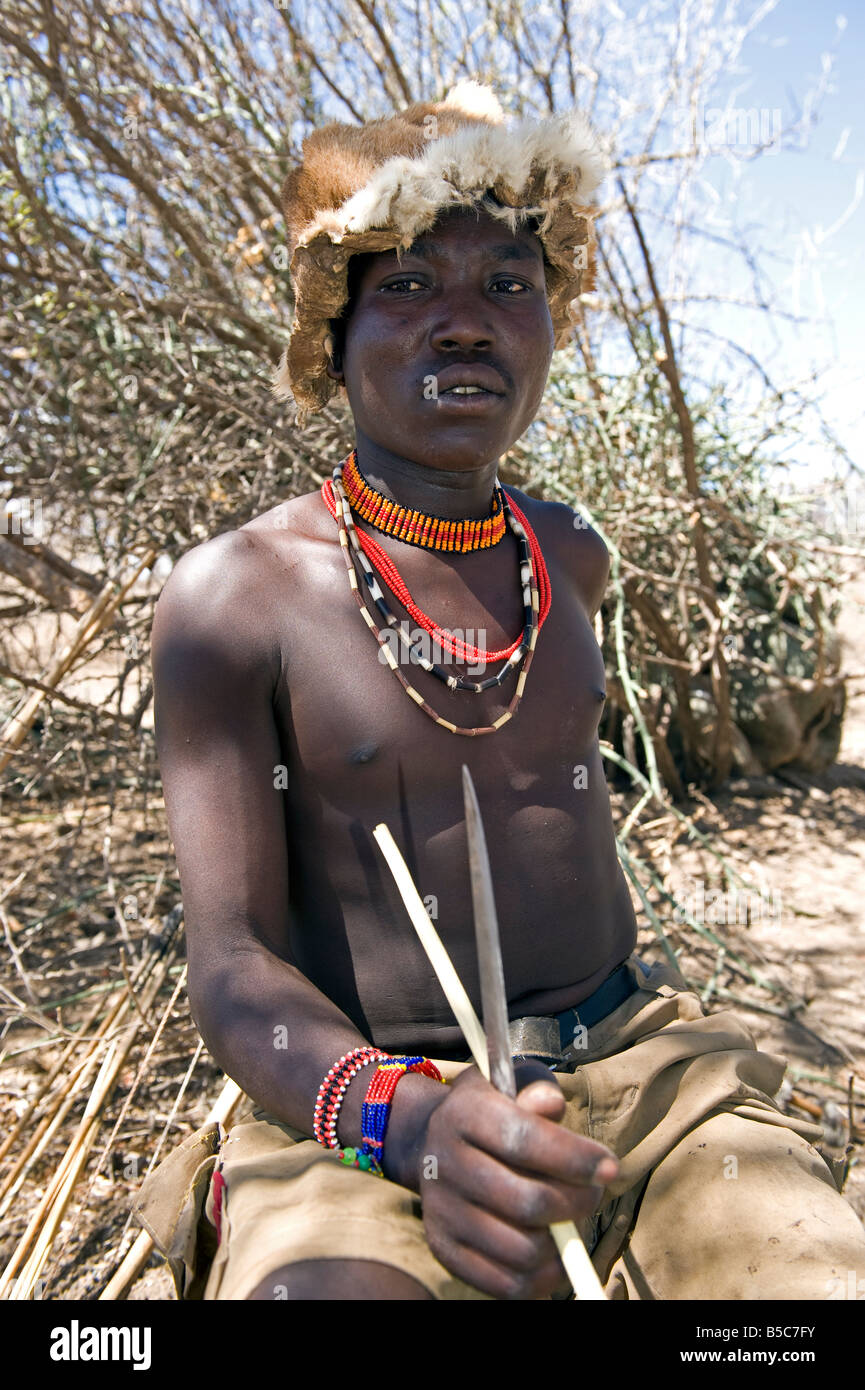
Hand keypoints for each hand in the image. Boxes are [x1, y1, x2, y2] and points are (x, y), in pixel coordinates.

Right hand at [416, 1064, 617, 1298]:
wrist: (432, 1143)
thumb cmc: (491, 1110)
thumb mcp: (510, 1084)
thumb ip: (535, 1090)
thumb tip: (552, 1105)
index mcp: (463, 1113)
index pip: (522, 1139)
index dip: (574, 1157)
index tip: (611, 1168)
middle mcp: (444, 1163)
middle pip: (527, 1202)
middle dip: (577, 1204)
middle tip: (593, 1195)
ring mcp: (441, 1211)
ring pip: (522, 1250)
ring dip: (562, 1244)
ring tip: (572, 1223)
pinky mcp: (444, 1250)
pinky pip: (505, 1284)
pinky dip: (543, 1278)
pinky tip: (555, 1254)